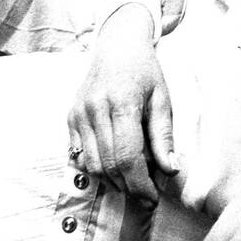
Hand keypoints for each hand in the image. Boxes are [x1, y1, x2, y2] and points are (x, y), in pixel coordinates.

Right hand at [67, 5, 179, 204]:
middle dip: (128, 186)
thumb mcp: (162, 97)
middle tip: (145, 195)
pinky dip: (95, 167)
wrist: (117, 44)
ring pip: (91, 164)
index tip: (152, 197)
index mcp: (122, 102)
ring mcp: (79, 113)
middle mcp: (95, 109)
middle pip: (108, 164)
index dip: (140, 183)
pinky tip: (112, 165)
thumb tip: (170, 169)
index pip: (128, 156)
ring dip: (111, 180)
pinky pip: (78, 154)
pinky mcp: (70, 116)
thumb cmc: (144, 70)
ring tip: (131, 181)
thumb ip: (163, 135)